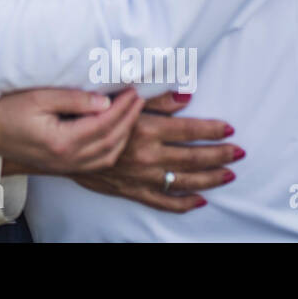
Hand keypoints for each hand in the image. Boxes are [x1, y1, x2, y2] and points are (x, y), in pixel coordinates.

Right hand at [0, 87, 144, 175]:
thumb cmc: (8, 110)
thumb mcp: (39, 97)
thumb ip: (73, 99)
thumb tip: (105, 101)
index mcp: (62, 141)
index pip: (103, 124)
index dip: (123, 107)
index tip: (133, 90)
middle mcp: (68, 159)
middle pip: (111, 141)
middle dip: (129, 119)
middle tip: (139, 98)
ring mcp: (67, 166)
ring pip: (108, 155)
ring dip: (124, 134)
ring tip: (132, 113)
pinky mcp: (64, 167)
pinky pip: (99, 162)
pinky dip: (113, 148)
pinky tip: (117, 133)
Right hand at [69, 93, 241, 212]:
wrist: (57, 145)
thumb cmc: (86, 116)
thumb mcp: (118, 99)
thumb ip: (154, 98)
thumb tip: (186, 95)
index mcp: (146, 129)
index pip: (190, 130)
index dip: (213, 129)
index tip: (229, 128)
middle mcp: (147, 155)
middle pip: (193, 157)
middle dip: (220, 155)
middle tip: (239, 152)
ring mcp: (140, 176)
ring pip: (184, 181)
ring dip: (210, 178)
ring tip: (229, 174)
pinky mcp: (131, 190)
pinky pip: (163, 202)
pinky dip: (183, 203)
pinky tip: (199, 200)